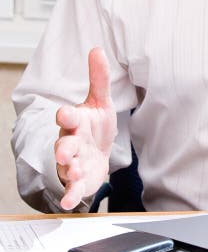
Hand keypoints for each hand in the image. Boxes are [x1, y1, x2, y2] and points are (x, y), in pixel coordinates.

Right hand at [54, 47, 117, 209]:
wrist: (95, 155)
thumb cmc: (94, 127)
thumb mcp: (99, 103)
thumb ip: (98, 79)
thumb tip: (97, 49)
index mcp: (75, 122)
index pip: (68, 118)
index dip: (67, 116)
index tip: (65, 114)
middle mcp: (70, 142)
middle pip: (64, 145)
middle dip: (64, 149)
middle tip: (65, 152)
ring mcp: (72, 163)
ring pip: (67, 167)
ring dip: (69, 170)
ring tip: (74, 171)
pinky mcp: (78, 180)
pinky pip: (71, 189)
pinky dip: (70, 196)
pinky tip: (69, 202)